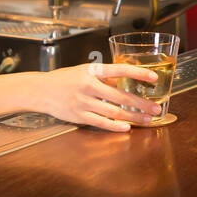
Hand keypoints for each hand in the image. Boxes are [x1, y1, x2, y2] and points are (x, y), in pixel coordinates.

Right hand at [34, 63, 164, 131]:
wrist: (40, 90)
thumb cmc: (65, 79)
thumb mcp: (85, 71)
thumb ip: (105, 77)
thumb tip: (125, 81)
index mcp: (92, 71)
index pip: (120, 69)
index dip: (138, 73)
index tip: (154, 77)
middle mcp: (89, 86)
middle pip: (121, 95)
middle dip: (141, 103)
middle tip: (156, 108)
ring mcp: (83, 102)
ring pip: (114, 111)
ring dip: (133, 116)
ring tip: (147, 119)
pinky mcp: (79, 116)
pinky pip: (101, 122)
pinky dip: (115, 126)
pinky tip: (128, 127)